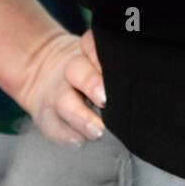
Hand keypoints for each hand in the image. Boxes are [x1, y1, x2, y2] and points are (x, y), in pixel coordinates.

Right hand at [16, 27, 106, 146]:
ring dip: (81, 118)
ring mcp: (56, 93)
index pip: (90, 44)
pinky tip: (79, 141)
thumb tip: (141, 82)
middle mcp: (70, 71)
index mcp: (86, 53)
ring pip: (64, 101)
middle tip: (106, 100)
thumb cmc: (91, 73)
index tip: (115, 66)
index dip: (97, 52)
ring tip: (98, 131)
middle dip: (91, 84)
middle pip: (76, 70)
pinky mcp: (46, 115)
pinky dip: (65, 135)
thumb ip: (116, 68)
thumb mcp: (100, 62)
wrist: (44, 73)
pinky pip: (52, 125)